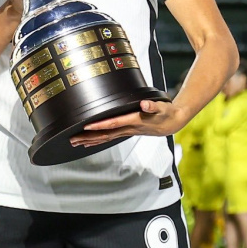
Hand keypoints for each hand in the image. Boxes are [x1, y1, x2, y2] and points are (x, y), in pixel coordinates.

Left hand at [69, 100, 183, 147]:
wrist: (173, 123)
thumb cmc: (167, 114)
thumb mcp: (162, 108)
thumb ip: (153, 106)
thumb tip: (145, 104)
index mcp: (134, 121)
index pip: (114, 124)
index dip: (100, 125)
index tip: (86, 126)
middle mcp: (129, 128)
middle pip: (105, 135)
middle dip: (88, 137)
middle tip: (73, 139)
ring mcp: (127, 131)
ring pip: (105, 138)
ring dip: (90, 141)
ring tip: (76, 142)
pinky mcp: (127, 131)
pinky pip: (110, 137)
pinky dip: (98, 140)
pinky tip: (90, 142)